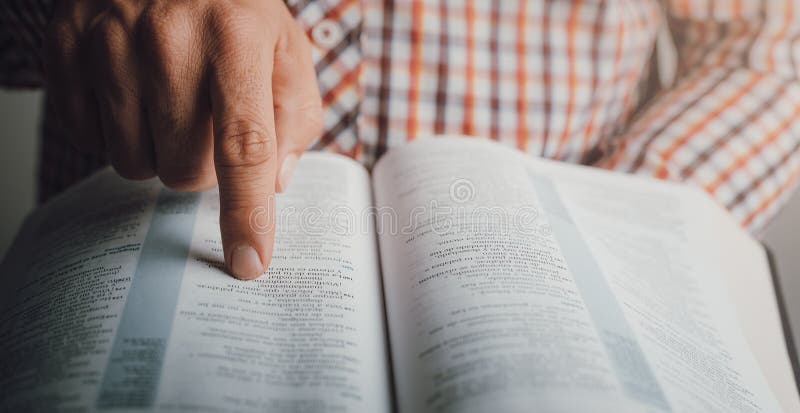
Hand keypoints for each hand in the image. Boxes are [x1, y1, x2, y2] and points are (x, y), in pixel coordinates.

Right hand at [44, 0, 322, 278]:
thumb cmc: (234, 7)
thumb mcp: (286, 46)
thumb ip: (296, 115)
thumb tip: (272, 183)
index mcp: (236, 39)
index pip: (243, 147)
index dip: (246, 214)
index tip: (248, 264)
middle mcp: (169, 42)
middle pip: (183, 170)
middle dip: (204, 168)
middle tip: (210, 128)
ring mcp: (109, 45)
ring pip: (134, 163)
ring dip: (159, 151)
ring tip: (171, 104)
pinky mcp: (67, 51)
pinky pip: (89, 138)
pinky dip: (117, 131)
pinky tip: (135, 93)